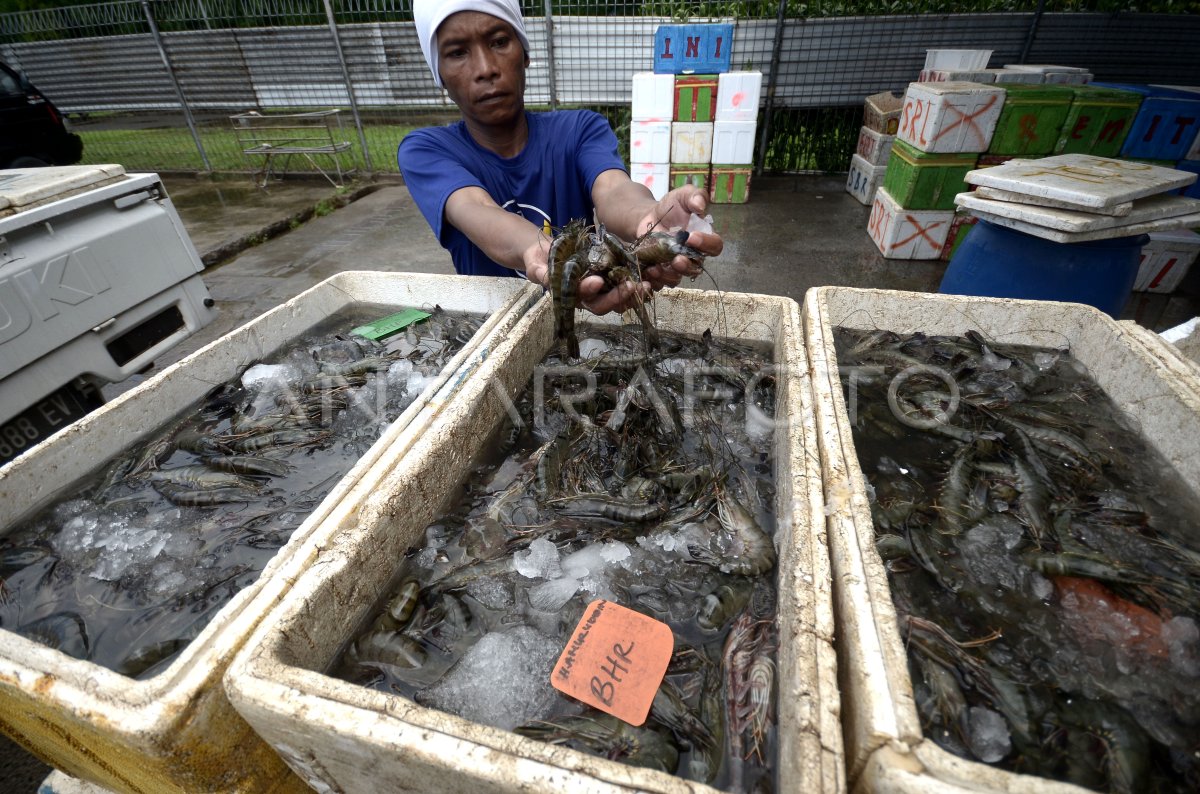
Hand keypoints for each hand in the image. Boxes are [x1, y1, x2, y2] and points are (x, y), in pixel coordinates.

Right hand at [525, 236, 648, 315]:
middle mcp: (586, 296)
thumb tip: (544, 277)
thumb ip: (541, 272)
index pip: (581, 296)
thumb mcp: (536, 265)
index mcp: (569, 296)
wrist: (546, 253)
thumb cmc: (539, 261)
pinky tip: (649, 276)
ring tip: (646, 284)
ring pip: (618, 298)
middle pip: (604, 303)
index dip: (588, 290)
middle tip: (632, 285)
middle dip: (618, 296)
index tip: (597, 280)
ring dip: (632, 293)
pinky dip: (636, 282)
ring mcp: (599, 289)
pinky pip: (624, 285)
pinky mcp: (609, 278)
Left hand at [635, 185, 723, 287]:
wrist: (648, 217)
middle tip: (677, 258)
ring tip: (657, 267)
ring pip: (678, 278)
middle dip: (687, 265)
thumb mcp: (684, 195)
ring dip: (669, 276)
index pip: (715, 246)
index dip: (707, 244)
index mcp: (705, 239)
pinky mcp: (663, 271)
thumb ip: (696, 196)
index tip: (692, 236)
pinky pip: (661, 282)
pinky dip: (655, 279)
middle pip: (697, 268)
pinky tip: (649, 269)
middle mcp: (694, 255)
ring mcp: (678, 266)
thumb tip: (700, 206)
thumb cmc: (671, 207)